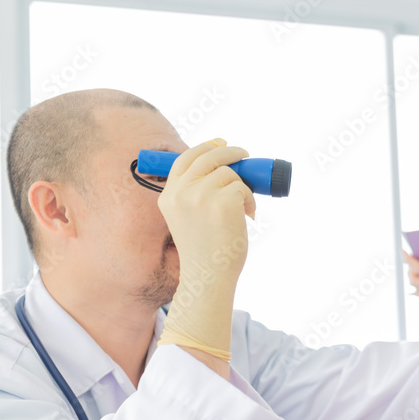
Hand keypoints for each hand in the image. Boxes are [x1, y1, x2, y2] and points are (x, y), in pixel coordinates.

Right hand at [156, 139, 254, 364]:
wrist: (209, 276)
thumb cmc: (204, 251)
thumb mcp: (188, 217)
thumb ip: (195, 193)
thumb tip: (225, 166)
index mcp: (169, 196)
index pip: (184, 159)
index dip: (204, 147)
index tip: (220, 144)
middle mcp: (182, 191)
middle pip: (209, 156)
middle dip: (230, 151)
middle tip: (244, 154)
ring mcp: (202, 194)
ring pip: (230, 173)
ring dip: (242, 188)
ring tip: (243, 210)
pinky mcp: (224, 200)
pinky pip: (243, 187)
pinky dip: (249, 199)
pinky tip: (247, 216)